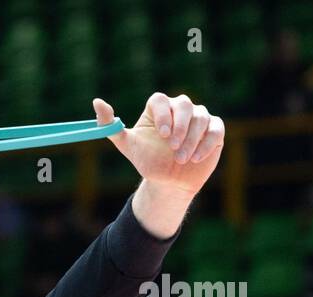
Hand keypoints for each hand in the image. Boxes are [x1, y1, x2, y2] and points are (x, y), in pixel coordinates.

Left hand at [94, 94, 223, 195]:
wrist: (168, 180)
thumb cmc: (147, 159)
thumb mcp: (126, 144)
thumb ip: (110, 125)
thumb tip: (97, 102)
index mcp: (159, 108)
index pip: (160, 100)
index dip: (162, 115)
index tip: (161, 134)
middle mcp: (180, 108)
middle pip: (184, 104)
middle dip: (180, 126)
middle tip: (172, 147)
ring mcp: (199, 117)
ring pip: (201, 117)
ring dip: (192, 139)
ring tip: (181, 159)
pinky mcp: (214, 130)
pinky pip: (216, 129)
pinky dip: (207, 143)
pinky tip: (195, 158)